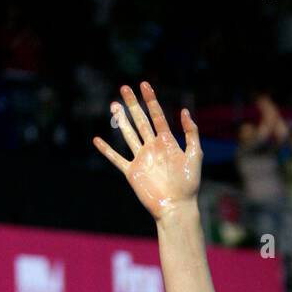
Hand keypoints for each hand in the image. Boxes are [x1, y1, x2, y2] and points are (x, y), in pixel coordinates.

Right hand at [92, 81, 201, 220]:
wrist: (176, 207)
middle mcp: (153, 148)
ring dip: (121, 120)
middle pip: (140, 121)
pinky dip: (106, 150)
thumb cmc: (188, 185)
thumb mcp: (195, 156)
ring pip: (128, 135)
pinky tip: (97, 140)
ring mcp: (142, 159)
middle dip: (133, 104)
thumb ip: (191, 134)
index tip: (144, 84)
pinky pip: (117, 158)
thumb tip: (184, 111)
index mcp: (167, 142)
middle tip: (124, 87)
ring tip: (113, 105)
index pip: (157, 116)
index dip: (150, 100)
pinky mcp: (132, 172)